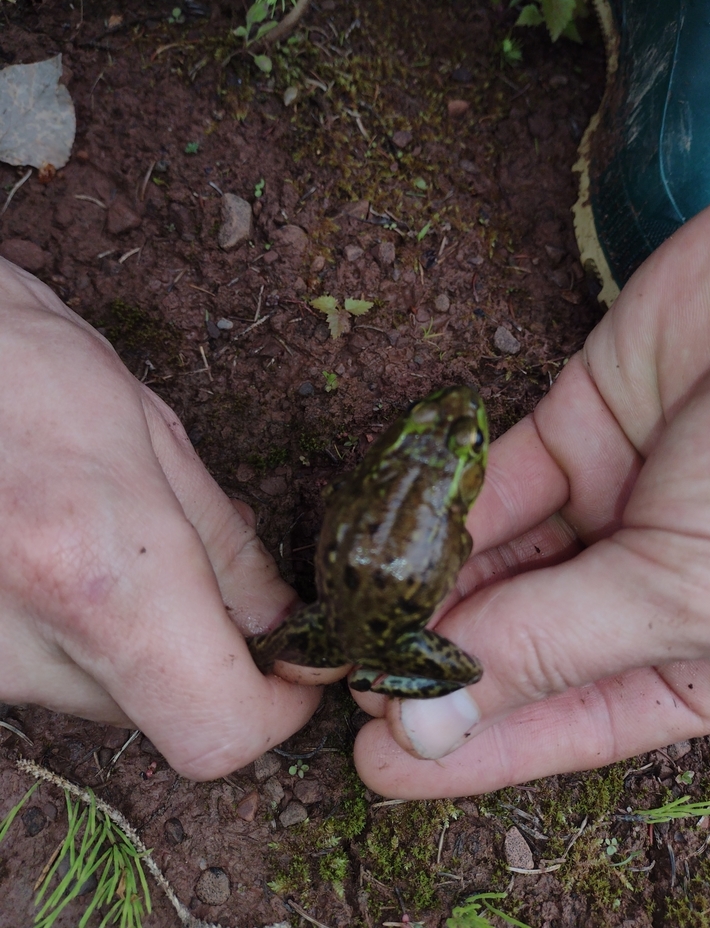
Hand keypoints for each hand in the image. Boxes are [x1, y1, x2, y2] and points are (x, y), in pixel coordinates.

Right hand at [0, 259, 319, 778]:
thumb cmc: (25, 372)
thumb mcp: (155, 440)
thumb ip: (224, 548)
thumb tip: (275, 621)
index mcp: (100, 576)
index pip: (216, 728)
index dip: (275, 710)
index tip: (292, 665)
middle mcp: (27, 645)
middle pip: (167, 712)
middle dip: (209, 655)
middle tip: (207, 574)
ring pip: (111, 697)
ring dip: (144, 641)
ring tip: (120, 546)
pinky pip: (56, 677)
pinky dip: (88, 637)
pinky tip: (71, 562)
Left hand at [354, 156, 709, 797]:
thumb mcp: (689, 590)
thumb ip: (554, 648)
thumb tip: (435, 726)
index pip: (578, 719)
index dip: (479, 746)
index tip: (383, 764)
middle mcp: (653, 583)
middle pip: (525, 639)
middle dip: (438, 664)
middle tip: (347, 681)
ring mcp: (614, 500)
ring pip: (499, 558)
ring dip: (427, 587)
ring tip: (353, 619)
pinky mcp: (580, 424)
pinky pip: (495, 477)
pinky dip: (442, 505)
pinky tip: (386, 537)